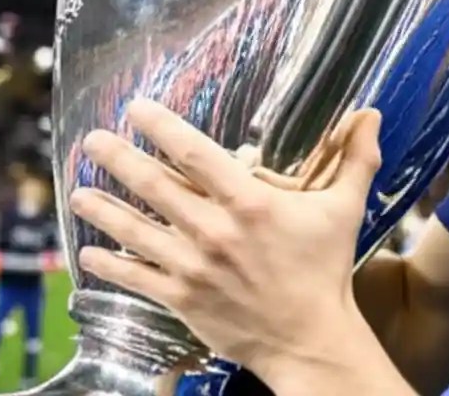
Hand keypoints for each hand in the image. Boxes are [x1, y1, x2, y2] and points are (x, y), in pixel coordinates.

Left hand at [69, 100, 386, 388]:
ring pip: (135, 230)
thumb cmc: (326, 270)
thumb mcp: (344, 209)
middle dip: (117, 159)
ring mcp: (193, 265)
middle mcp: (214, 230)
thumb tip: (371, 115)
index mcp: (250, 202)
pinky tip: (88, 255)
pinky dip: (108, 264)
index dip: (160, 127)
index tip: (137, 108)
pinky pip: (136, 276)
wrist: (310, 338)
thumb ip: (355, 159)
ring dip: (102, 209)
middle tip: (93, 140)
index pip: (194, 153)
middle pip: (153, 186)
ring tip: (77, 192)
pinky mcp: (182, 298)